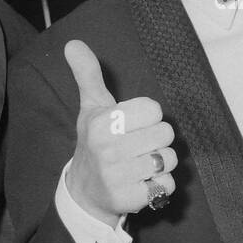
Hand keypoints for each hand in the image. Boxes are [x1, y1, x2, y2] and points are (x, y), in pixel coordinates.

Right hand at [63, 39, 175, 219]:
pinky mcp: (131, 199)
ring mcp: (119, 176)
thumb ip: (88, 75)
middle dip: (156, 139)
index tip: (131, 125)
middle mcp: (109, 149)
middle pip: (166, 134)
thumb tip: (73, 43)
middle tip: (137, 146)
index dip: (148, 117)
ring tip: (140, 164)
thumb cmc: (94, 142)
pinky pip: (167, 184)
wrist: (85, 191)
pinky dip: (160, 184)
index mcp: (103, 123)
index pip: (154, 109)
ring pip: (169, 159)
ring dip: (160, 162)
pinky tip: (142, 182)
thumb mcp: (91, 107)